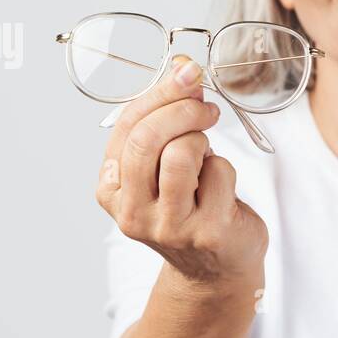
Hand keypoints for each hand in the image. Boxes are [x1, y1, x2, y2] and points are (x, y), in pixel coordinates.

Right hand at [97, 55, 268, 289]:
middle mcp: (132, 212)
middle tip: (206, 108)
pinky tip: (221, 191)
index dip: (159, 92)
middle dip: (182, 109)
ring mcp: (169, 226)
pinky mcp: (207, 232)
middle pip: (148, 139)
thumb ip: (167, 117)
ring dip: (203, 140)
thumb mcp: (165, 164)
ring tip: (208, 155)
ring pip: (182, 153)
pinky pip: (219, 173)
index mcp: (112, 190)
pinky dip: (225, 170)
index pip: (127, 127)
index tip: (187, 73)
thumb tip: (182, 67)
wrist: (216, 270)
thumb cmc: (191, 206)